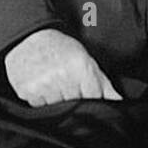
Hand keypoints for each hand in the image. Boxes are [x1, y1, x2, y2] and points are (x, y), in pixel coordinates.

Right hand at [4, 28, 122, 106]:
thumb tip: (120, 102)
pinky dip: (41, 101)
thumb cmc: (60, 49)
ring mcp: (43, 84)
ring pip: (57, 109)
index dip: (90, 100)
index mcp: (80, 67)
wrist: (28, 38)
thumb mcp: (86, 60)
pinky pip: (39, 107)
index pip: (93, 100)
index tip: (84, 94)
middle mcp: (62, 76)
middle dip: (73, 100)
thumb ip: (104, 84)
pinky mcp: (27, 90)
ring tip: (53, 84)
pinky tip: (42, 86)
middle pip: (75, 106)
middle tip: (66, 86)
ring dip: (56, 101)